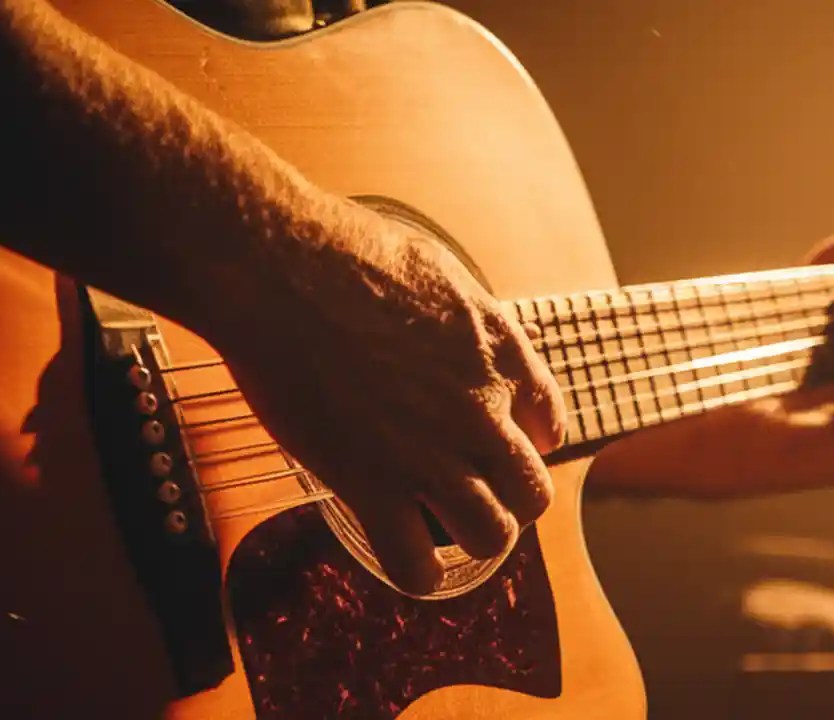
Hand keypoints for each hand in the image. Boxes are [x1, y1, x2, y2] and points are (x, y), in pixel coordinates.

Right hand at [216, 202, 565, 594]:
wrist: (282, 269)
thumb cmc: (349, 254)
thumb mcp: (440, 271)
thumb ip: (468, 317)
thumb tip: (470, 333)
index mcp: (500, 355)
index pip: (551, 420)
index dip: (531, 438)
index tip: (506, 439)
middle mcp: (479, 413)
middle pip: (533, 492)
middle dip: (515, 500)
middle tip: (481, 492)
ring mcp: (430, 455)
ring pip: (491, 536)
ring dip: (476, 538)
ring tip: (449, 529)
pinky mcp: (373, 485)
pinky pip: (415, 564)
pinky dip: (417, 573)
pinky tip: (407, 558)